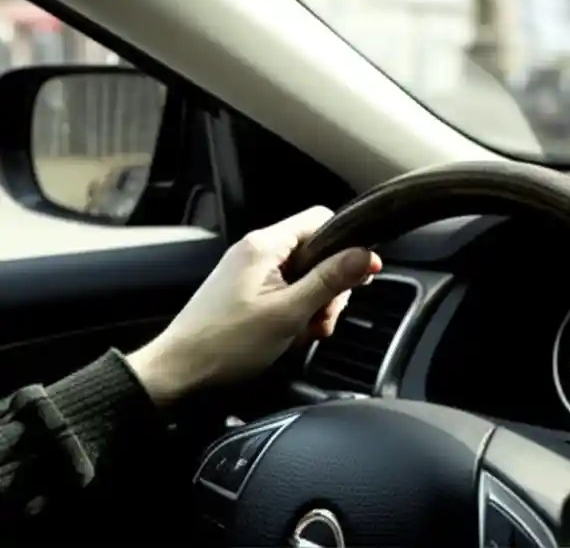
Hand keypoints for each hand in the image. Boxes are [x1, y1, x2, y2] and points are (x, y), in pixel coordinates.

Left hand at [127, 206, 380, 404]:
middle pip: (317, 253)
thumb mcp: (289, 313)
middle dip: (330, 287)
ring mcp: (252, 272)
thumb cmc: (227, 343)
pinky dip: (297, 312)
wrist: (178, 372)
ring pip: (305, 276)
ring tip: (306, 332)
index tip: (360, 276)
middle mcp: (258, 251)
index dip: (347, 246)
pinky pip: (287, 292)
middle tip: (324, 318)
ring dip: (315, 305)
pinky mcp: (248, 292)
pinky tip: (293, 335)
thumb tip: (368, 255)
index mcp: (265, 245)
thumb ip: (330, 281)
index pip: (321, 220)